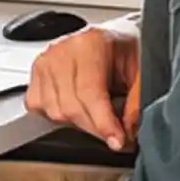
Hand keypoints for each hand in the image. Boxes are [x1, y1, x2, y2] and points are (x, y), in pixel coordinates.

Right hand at [24, 26, 139, 150]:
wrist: (115, 39)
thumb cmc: (128, 51)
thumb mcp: (143, 70)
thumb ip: (138, 99)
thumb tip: (128, 129)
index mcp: (91, 44)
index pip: (89, 92)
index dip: (103, 123)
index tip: (117, 140)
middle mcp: (63, 50)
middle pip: (70, 106)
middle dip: (95, 129)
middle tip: (114, 136)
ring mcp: (46, 60)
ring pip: (54, 110)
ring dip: (78, 124)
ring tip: (97, 120)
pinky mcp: (36, 71)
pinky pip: (37, 106)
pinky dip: (56, 116)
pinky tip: (75, 110)